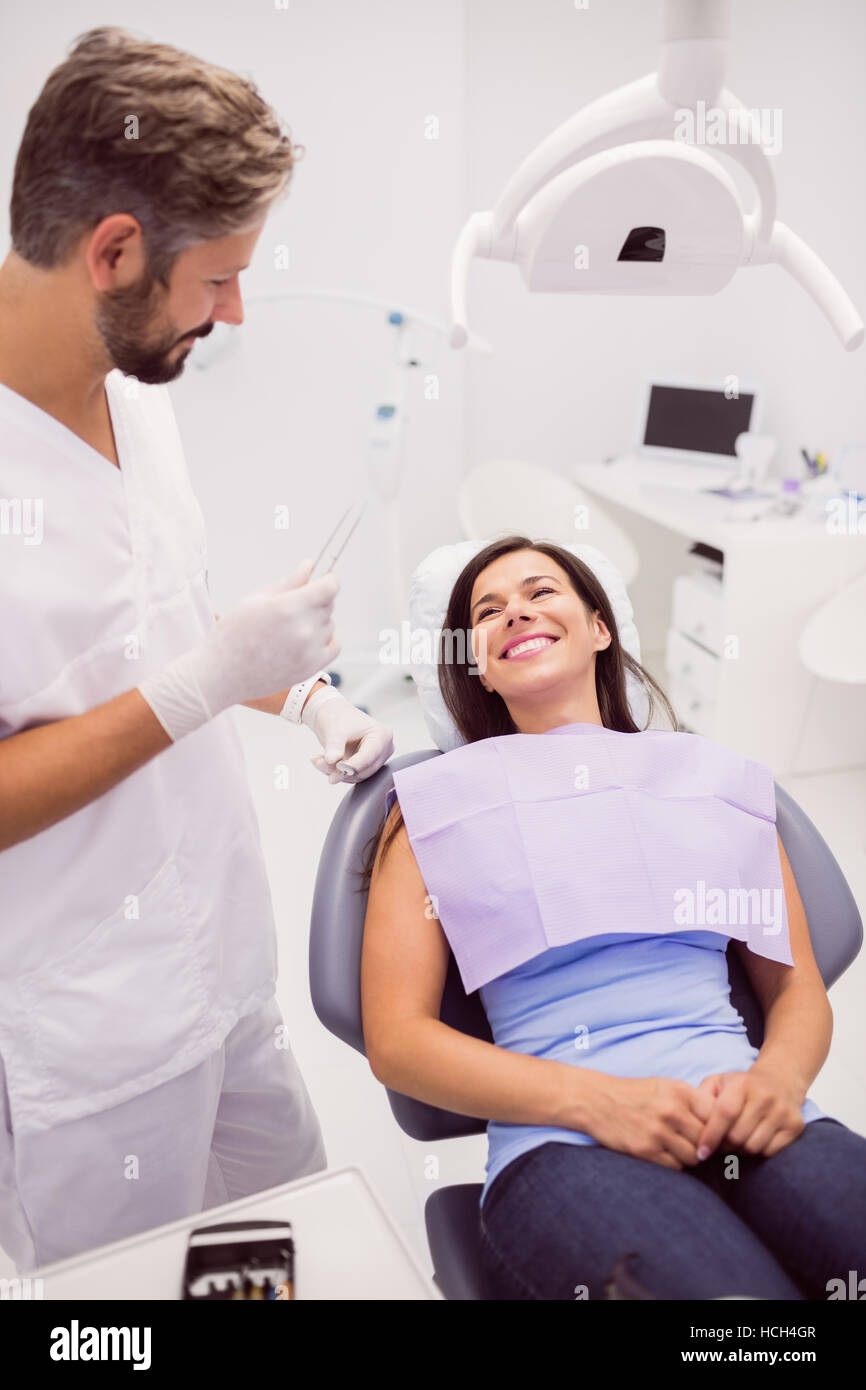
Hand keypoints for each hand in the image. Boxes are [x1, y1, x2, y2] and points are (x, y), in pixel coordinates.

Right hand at [137, 559, 339, 739]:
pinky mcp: (311, 668)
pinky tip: (309, 636)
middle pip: (328, 604)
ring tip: (289, 627)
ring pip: (329, 624)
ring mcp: (309, 651)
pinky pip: (334, 645)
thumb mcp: (256, 599)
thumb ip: (289, 582)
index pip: (329, 587)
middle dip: (316, 598)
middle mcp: (303, 630)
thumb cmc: (232, 635)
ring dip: (317, 620)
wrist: (221, 675)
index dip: (330, 579)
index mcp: (287, 608)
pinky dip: (326, 638)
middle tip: (293, 604)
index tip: (328, 576)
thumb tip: (310, 566)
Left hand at [307, 692, 393, 782]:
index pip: (370, 755)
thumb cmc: (338, 716)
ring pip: (356, 776)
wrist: (333, 716)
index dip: (354, 765)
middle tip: (319, 763)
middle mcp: (383, 749)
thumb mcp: (334, 729)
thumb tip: (332, 761)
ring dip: (334, 771)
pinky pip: (351, 776)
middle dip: (340, 769)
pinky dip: (335, 772)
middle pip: (365, 769)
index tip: (338, 769)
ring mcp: (375, 759)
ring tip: (317, 760)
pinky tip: (322, 762)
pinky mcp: (365, 767)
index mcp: (382, 735)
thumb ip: (334, 745)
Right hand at [583, 1074, 716, 1170]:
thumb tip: (723, 1122)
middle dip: (706, 1145)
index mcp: (680, 1091)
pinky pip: (675, 1167)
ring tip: (679, 1148)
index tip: (718, 1134)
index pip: (718, 1115)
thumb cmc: (635, 1094)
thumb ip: (693, 1101)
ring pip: (694, 1157)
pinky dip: (674, 1163)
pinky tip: (665, 1153)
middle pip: (708, 1139)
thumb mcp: (666, 1086)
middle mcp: (672, 1111)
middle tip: (700, 1146)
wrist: (596, 1101)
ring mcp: (659, 1132)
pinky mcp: (646, 1150)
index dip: (721, 1128)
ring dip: (690, 1156)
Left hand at [693, 1066, 805, 1161]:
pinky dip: (758, 1151)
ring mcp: (782, 1111)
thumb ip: (701, 1097)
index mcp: (743, 1084)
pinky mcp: (795, 1126)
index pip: (724, 1114)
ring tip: (737, 1140)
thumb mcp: (719, 1082)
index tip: (701, 1152)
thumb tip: (691, 1120)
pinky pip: (770, 1151)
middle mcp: (765, 1096)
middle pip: (737, 1136)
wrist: (781, 1081)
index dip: (710, 1136)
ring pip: (753, 1147)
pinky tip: (753, 1139)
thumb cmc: (742, 1086)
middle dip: (724, 1145)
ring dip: (741, 1150)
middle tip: (720, 1143)